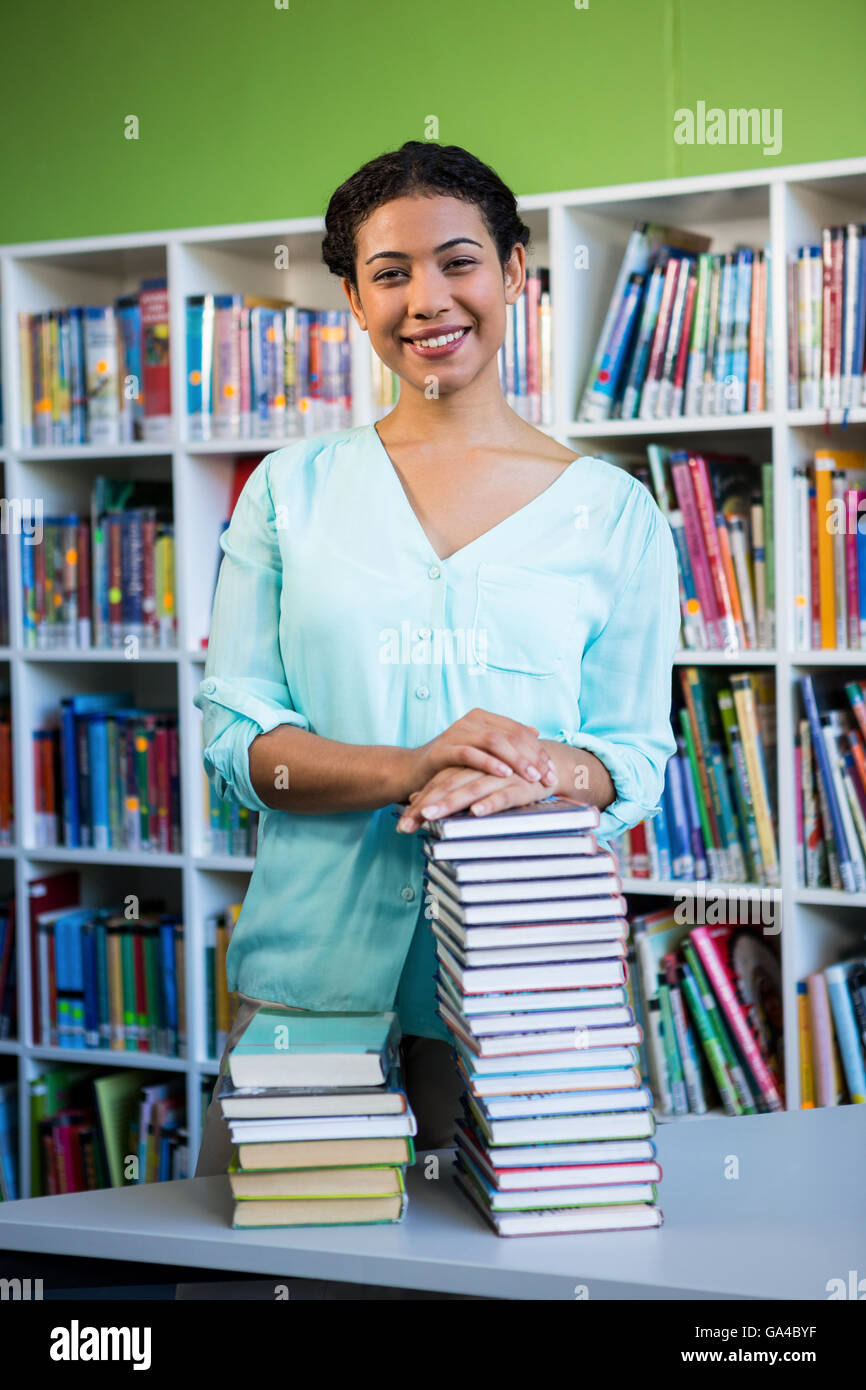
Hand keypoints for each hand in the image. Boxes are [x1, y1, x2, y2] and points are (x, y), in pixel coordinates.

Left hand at [396, 764, 555, 832]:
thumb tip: (413, 801)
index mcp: (466, 769)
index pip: (436, 787)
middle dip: (425, 807)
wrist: (548, 765)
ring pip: (470, 790)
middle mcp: (479, 771)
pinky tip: (476, 812)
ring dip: (450, 803)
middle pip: (447, 788)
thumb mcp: (474, 782)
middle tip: (406, 825)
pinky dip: (490, 803)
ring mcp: (500, 778)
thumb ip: (446, 789)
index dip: (419, 806)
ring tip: (430, 815)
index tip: (401, 826)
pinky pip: (503, 796)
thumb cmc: (506, 777)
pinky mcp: (520, 787)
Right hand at [407, 707, 557, 798]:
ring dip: (516, 760)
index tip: (552, 772)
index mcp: (484, 718)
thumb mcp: (482, 751)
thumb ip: (506, 741)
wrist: (413, 771)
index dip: (538, 751)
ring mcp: (457, 732)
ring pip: (494, 741)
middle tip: (547, 777)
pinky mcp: (443, 749)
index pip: (519, 731)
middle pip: (511, 735)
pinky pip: (470, 754)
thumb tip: (535, 731)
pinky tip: (504, 774)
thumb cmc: (452, 764)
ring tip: (532, 777)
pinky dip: (489, 763)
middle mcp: (472, 720)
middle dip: (533, 758)